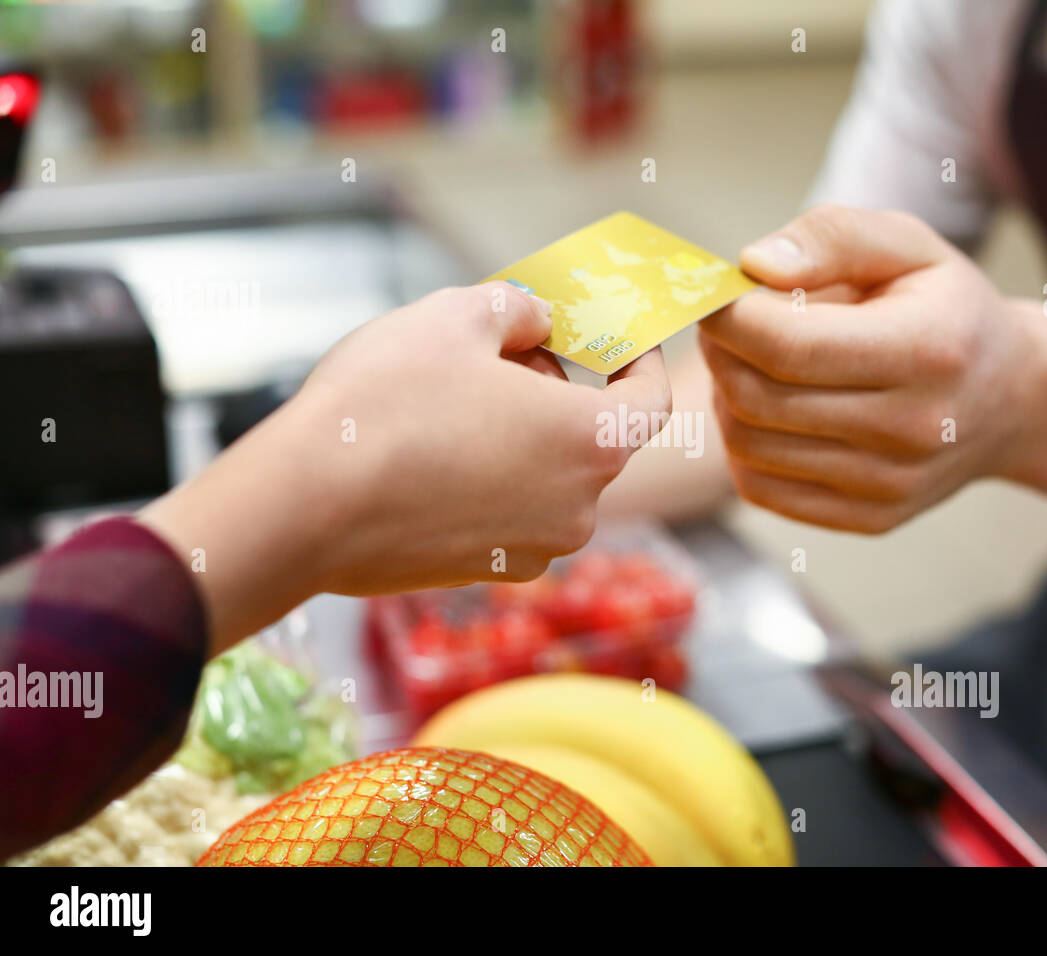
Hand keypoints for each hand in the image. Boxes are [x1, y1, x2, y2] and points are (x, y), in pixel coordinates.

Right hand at [141, 281, 671, 648]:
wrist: (303, 508)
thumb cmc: (385, 406)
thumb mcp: (455, 316)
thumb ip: (518, 308)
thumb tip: (535, 320)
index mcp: (590, 444)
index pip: (650, 401)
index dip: (640, 363)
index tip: (617, 341)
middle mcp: (577, 509)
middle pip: (593, 437)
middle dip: (559, 390)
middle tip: (503, 352)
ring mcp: (532, 550)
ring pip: (548, 476)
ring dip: (522, 435)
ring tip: (453, 400)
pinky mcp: (484, 573)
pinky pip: (509, 513)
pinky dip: (490, 479)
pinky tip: (431, 452)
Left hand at [700, 204, 1037, 532]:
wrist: (1011, 399)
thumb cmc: (945, 309)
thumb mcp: (909, 246)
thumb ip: (832, 237)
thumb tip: (754, 264)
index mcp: (927, 350)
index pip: (790, 346)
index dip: (729, 318)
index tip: (716, 294)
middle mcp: (912, 429)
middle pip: (758, 398)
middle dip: (720, 353)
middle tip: (726, 324)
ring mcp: (890, 484)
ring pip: (748, 446)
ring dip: (726, 398)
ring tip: (751, 363)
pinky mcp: (868, 518)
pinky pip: (760, 488)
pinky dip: (744, 445)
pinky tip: (769, 409)